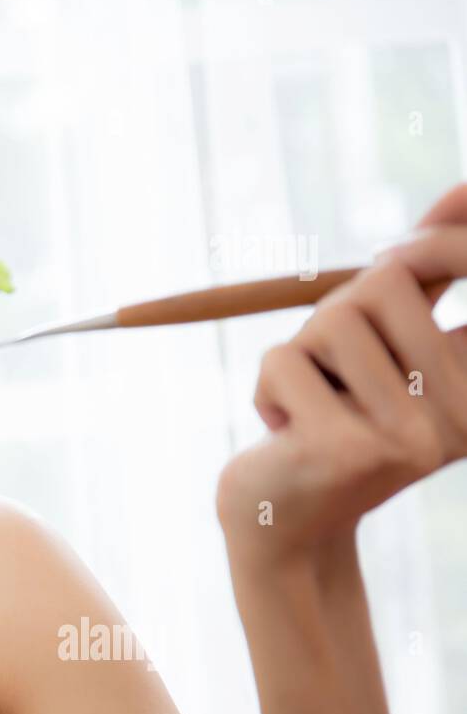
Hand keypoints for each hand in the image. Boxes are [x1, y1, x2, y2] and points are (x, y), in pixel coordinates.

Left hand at [216, 184, 466, 580]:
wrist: (283, 525)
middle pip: (386, 280)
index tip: (424, 230)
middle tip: (329, 372)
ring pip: (331, 318)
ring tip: (310, 407)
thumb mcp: (386, 345)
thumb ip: (425, 272)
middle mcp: (463, 417)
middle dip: (337, 313)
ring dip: (300, 355)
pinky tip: (286, 435)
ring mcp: (407, 437)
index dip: (449, 240)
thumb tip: (460, 188)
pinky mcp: (345, 449)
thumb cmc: (334, 419)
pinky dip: (266, 387)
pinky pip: (283, 358)